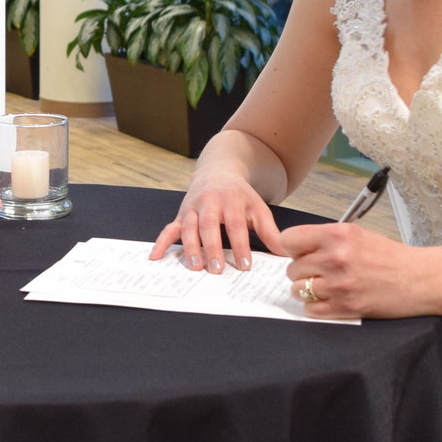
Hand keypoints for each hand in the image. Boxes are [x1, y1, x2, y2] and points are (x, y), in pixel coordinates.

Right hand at [150, 166, 287, 272]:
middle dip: (212, 248)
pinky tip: (155, 256)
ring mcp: (193, 208)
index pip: (236, 225)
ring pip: (189, 228)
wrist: (219, 171)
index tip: (244, 265)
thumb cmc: (240, 196)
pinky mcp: (181, 215)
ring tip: (195, 267)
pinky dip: (161, 242)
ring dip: (190, 248)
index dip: (240, 246)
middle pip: (209, 226)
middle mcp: (210, 203)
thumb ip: (270, 232)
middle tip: (216, 269)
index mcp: (232, 200)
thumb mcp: (258, 209)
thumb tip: (286, 254)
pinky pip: (169, 228)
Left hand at [278, 222, 432, 319]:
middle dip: (303, 271)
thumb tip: (294, 249)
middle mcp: (335, 257)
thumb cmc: (389, 257)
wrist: (418, 279)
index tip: (302, 253)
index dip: (293, 248)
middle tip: (322, 272)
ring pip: (298, 289)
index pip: (289, 240)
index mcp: (337, 234)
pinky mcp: (344, 307)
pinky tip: (330, 300)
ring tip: (326, 287)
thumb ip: (325, 239)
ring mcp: (339, 284)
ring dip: (308, 290)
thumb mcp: (357, 234)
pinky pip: (310, 309)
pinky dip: (316, 307)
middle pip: (292, 268)